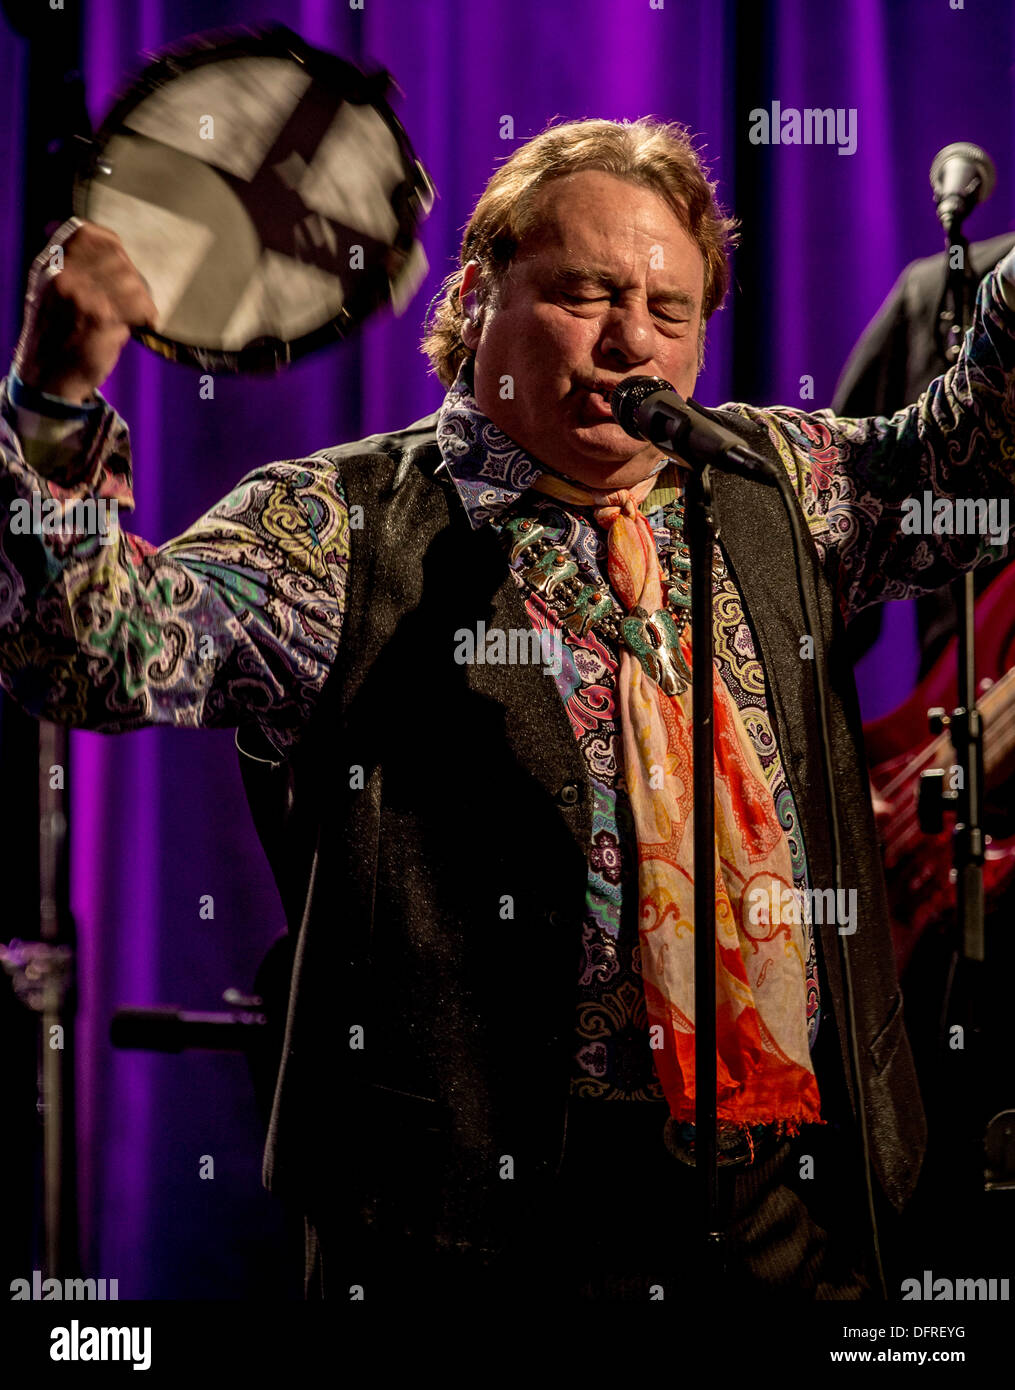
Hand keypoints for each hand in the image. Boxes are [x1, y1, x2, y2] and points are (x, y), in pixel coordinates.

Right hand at [12, 220, 158, 405]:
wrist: (46, 378)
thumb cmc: (54, 338)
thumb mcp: (49, 293)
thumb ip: (71, 269)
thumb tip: (110, 251)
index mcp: (48, 266)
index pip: (85, 233)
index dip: (110, 245)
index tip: (121, 260)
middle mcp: (62, 275)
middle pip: (115, 257)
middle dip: (131, 278)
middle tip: (132, 300)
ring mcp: (81, 295)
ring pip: (130, 280)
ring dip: (140, 300)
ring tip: (135, 316)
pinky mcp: (100, 317)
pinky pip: (138, 306)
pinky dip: (147, 316)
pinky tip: (143, 326)